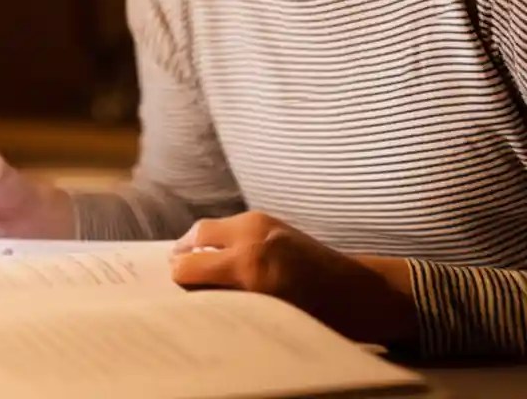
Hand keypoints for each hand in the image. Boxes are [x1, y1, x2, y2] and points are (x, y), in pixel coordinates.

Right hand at [171, 211, 417, 346]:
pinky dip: (219, 238)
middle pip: (195, 237)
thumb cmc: (319, 317)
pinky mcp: (270, 219)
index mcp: (249, 264)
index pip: (187, 267)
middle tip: (174, 274)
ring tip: (195, 265)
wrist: (365, 294)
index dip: (177, 281)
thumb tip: (194, 292)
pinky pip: (231, 225)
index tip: (171, 292)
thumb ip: (227, 298)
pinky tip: (221, 257)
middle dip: (181, 256)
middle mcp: (251, 236)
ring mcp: (262, 223)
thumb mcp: (267, 315)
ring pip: (210, 227)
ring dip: (199, 244)